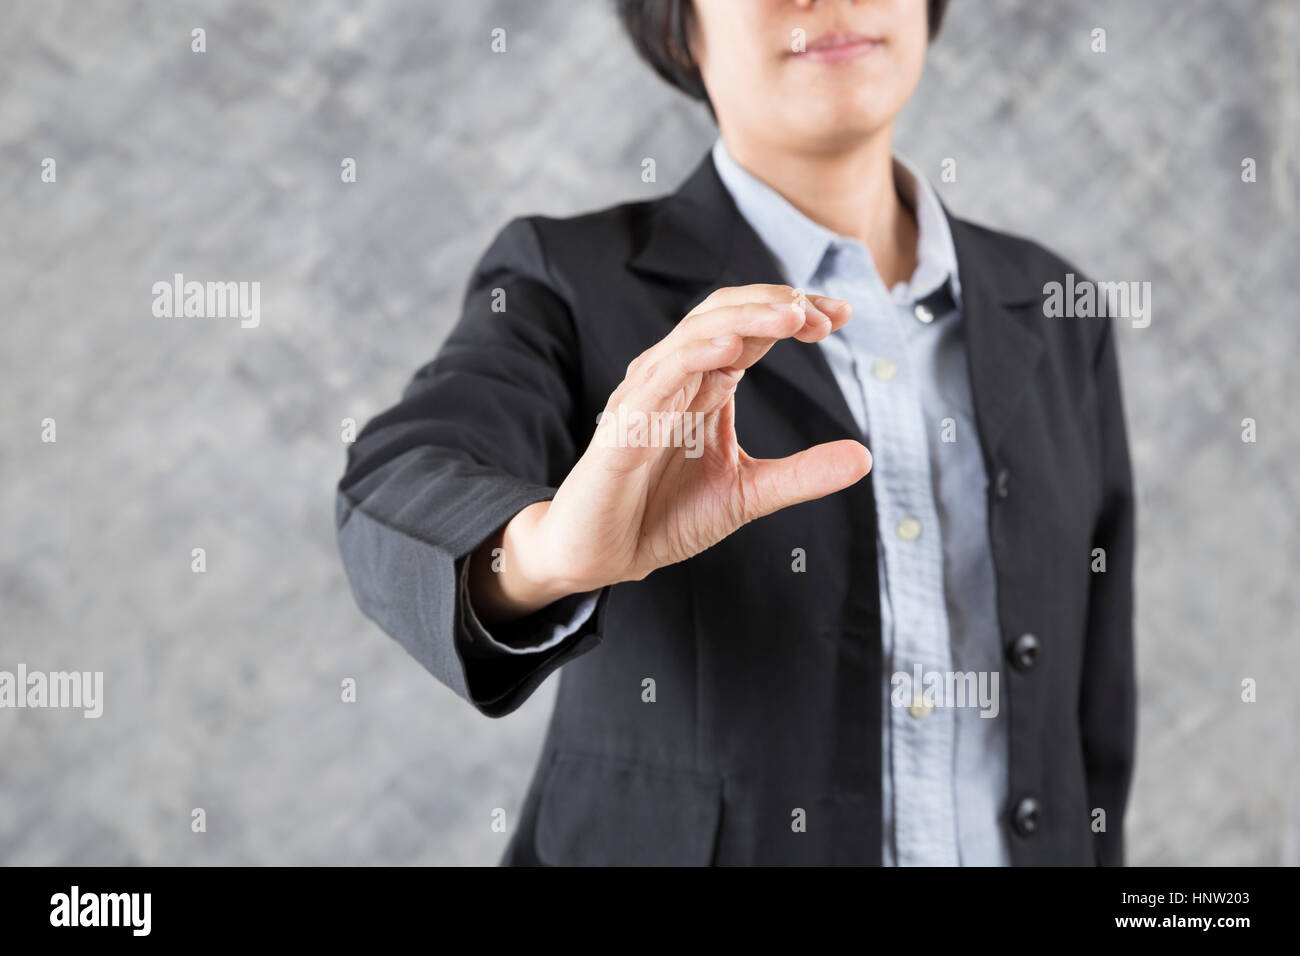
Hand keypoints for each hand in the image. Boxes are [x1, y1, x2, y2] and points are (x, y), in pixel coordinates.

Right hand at [470, 284, 871, 622]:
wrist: (603, 555)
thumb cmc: (664, 515)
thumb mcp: (748, 493)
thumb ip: (802, 474)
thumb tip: (865, 457)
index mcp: (704, 386)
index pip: (751, 329)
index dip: (793, 313)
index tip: (841, 314)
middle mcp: (675, 380)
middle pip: (722, 316)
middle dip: (772, 304)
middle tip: (821, 313)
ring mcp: (645, 399)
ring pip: (692, 338)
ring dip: (743, 320)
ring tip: (790, 315)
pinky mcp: (622, 430)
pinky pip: (656, 383)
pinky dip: (691, 359)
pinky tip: (728, 349)